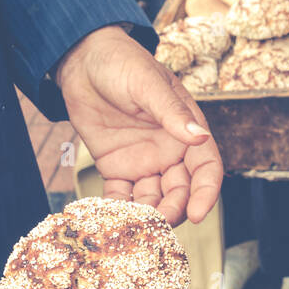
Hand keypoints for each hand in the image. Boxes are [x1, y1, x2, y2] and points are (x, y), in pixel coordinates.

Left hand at [55, 24, 222, 224]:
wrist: (82, 60)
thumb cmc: (122, 64)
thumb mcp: (148, 84)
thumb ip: (172, 112)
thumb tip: (201, 136)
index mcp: (186, 130)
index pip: (206, 167)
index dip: (206, 192)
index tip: (197, 213)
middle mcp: (169, 151)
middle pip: (180, 190)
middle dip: (175, 209)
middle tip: (161, 224)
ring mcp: (143, 161)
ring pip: (153, 198)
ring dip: (149, 214)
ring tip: (138, 228)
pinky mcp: (116, 168)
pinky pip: (121, 195)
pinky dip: (119, 209)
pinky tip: (112, 220)